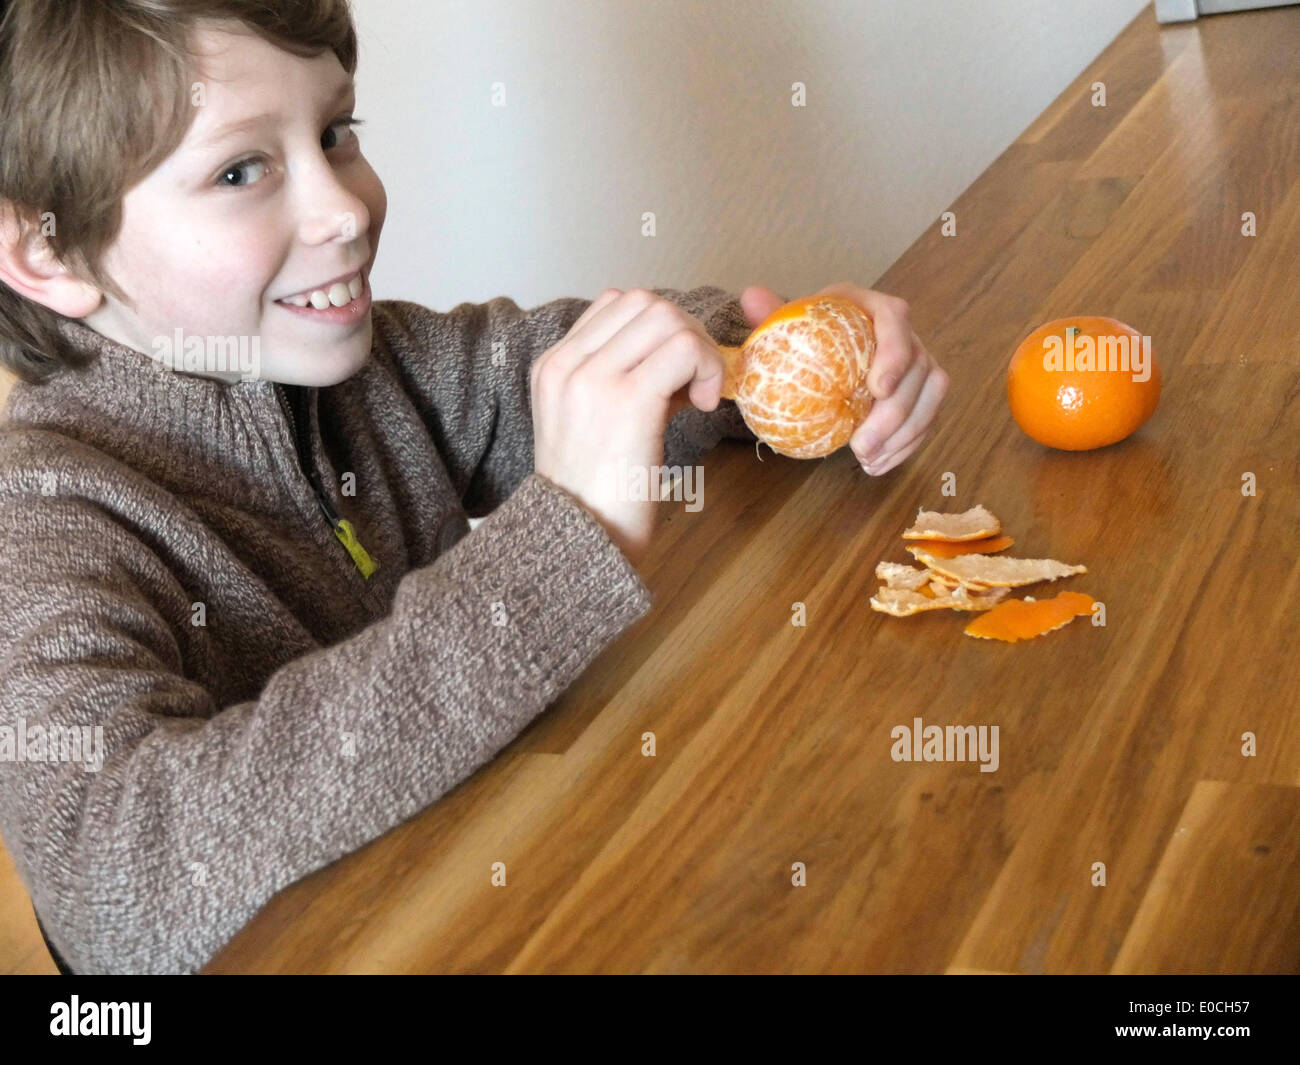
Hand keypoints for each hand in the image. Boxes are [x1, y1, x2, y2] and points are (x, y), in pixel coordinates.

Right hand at [531, 288, 725, 568]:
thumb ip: (622, 384)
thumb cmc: (593, 497)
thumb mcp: (588, 427)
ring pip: (666, 317)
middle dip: (684, 332)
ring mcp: (593, 379)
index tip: (674, 372)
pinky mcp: (628, 400)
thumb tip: (679, 364)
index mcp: (552, 367)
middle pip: (644, 302)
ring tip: (699, 394)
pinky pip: (685, 349)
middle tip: (695, 381)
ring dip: (699, 348)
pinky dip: (708, 368)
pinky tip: (703, 404)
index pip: (615, 304)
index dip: (658, 328)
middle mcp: (566, 365)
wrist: (577, 543)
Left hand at [737, 282, 948, 474]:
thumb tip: (751, 297)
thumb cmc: (807, 338)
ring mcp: (917, 365)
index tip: (878, 389)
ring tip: (868, 459)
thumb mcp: (787, 325)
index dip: (895, 354)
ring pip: (932, 395)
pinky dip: (906, 446)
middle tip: (861, 444)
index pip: (895, 319)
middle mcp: (904, 333)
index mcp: (871, 308)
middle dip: (895, 413)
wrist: (823, 354)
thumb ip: (770, 313)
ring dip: (904, 434)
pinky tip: (876, 465)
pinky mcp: (922, 394)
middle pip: (919, 368)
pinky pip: (928, 419)